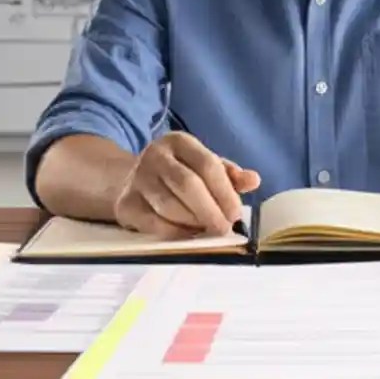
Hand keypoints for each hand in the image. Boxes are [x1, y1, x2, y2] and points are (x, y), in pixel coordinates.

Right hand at [114, 131, 260, 239]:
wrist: (132, 180)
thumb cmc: (179, 173)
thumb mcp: (205, 166)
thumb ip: (230, 174)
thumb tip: (253, 180)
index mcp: (179, 142)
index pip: (207, 164)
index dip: (224, 191)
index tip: (236, 214)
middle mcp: (155, 156)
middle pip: (187, 184)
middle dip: (210, 210)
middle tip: (224, 228)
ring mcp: (137, 179)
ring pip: (169, 206)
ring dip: (193, 223)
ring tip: (207, 231)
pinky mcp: (126, 204)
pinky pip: (153, 223)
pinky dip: (175, 233)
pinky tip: (188, 236)